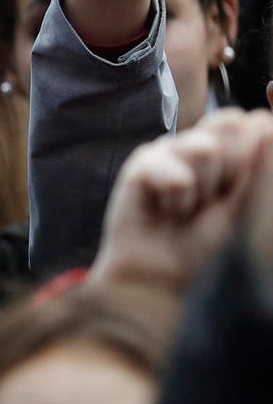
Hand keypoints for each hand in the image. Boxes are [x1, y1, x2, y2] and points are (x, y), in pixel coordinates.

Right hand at [90, 108, 269, 295]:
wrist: (167, 283)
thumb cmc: (215, 252)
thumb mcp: (254, 209)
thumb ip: (265, 166)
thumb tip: (266, 120)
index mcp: (239, 153)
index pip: (257, 123)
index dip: (258, 156)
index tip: (246, 194)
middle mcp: (204, 147)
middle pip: (230, 122)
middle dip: (232, 170)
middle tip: (216, 202)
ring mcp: (171, 152)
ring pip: (203, 147)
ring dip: (202, 190)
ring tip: (189, 211)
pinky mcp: (141, 165)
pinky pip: (166, 164)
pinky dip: (173, 197)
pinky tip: (165, 212)